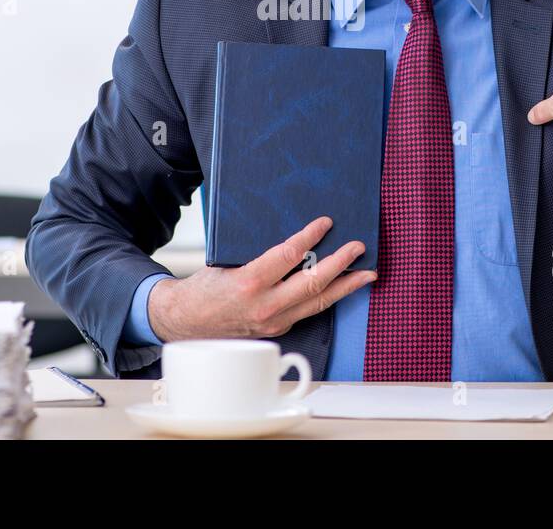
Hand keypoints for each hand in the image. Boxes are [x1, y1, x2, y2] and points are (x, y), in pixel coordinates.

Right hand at [147, 216, 375, 342]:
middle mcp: (266, 306)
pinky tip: (340, 287)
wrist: (186, 322)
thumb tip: (290, 235)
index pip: (289, 255)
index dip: (311, 236)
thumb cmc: (204, 288)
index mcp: (249, 282)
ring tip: (366, 274)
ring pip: (319, 302)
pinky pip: (308, 310)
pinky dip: (327, 297)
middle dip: (341, 263)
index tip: (326, 222)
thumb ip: (258, 252)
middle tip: (359, 247)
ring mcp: (274, 322)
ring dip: (346, 286)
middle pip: (314, 282)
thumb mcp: (225, 261)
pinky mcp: (278, 330)